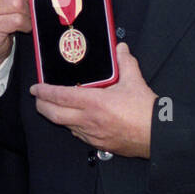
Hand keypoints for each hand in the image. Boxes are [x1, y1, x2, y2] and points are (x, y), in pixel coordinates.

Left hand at [31, 43, 155, 156]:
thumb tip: (121, 49)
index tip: (36, 88)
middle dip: (41, 106)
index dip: (45, 91)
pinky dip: (71, 127)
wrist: (158, 135)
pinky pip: (78, 135)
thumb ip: (125, 62)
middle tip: (37, 99)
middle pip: (54, 114)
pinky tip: (74, 122)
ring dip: (56, 117)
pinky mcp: (99, 144)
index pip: (61, 96)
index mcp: (94, 102)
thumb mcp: (135, 81)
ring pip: (64, 126)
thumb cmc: (146, 112)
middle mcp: (89, 120)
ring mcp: (92, 134)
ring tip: (53, 109)